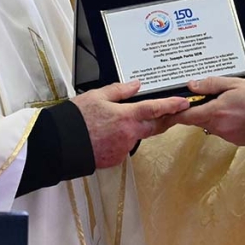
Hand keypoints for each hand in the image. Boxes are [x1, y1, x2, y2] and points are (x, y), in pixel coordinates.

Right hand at [71, 81, 188, 168]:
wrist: (60, 144)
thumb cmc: (75, 119)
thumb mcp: (97, 96)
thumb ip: (119, 90)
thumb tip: (135, 85)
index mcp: (126, 117)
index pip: (155, 109)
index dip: (172, 106)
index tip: (184, 103)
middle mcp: (128, 135)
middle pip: (154, 126)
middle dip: (163, 119)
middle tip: (169, 112)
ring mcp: (123, 149)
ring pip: (137, 136)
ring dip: (136, 128)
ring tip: (117, 121)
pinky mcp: (115, 159)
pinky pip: (125, 146)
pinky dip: (121, 139)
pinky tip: (108, 133)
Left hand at [163, 77, 244, 145]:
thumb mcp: (234, 83)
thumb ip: (211, 84)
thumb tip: (192, 85)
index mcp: (215, 111)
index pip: (185, 116)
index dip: (175, 113)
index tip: (170, 109)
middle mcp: (218, 126)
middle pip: (197, 120)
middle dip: (197, 110)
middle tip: (205, 97)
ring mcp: (226, 135)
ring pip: (209, 125)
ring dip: (211, 115)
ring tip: (226, 102)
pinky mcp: (235, 140)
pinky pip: (222, 130)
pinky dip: (223, 122)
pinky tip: (235, 112)